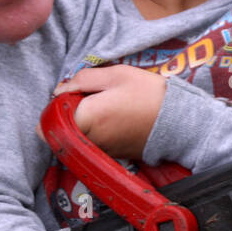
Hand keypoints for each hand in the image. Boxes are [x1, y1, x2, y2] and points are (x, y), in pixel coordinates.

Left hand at [47, 65, 167, 159]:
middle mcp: (89, 139)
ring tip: (104, 107)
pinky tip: (112, 119)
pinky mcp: (110, 156)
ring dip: (81, 123)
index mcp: (87, 117)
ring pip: (75, 137)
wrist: (180, 122)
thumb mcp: (116, 74)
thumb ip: (82, 79)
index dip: (58, 102)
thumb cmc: (148, 93)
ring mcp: (99, 151)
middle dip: (68, 113)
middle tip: (89, 98)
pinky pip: (90, 143)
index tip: (74, 93)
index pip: (52, 116)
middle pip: (62, 128)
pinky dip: (94, 133)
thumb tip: (59, 90)